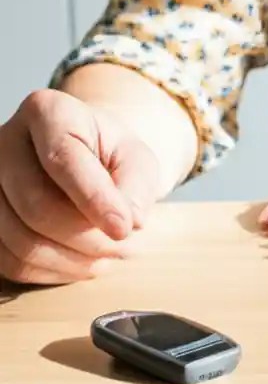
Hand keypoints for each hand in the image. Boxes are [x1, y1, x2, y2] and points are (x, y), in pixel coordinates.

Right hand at [0, 90, 162, 283]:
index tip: (126, 229)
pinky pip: (9, 261)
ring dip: (73, 259)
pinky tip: (80, 262)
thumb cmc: (112, 157)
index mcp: (47, 112)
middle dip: (88, 237)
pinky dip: (50, 271)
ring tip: (109, 254)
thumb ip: (136, 186)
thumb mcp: (137, 160)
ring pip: (20, 240)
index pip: (62, 160)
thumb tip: (128, 222)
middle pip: (37, 207)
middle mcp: (3, 141)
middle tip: (126, 245)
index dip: (95, 200)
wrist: (84, 161)